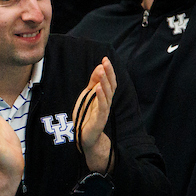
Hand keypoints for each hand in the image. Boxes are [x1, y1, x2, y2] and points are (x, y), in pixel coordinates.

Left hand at [73, 57, 116, 172]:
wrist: (84, 137)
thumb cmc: (87, 115)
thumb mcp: (88, 95)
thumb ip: (93, 82)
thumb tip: (99, 66)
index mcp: (104, 97)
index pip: (109, 81)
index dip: (108, 71)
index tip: (105, 59)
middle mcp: (106, 102)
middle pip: (110, 86)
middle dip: (108, 73)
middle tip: (106, 61)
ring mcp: (104, 111)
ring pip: (107, 94)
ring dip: (105, 82)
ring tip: (102, 70)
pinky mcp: (99, 119)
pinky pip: (102, 106)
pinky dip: (101, 97)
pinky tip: (98, 88)